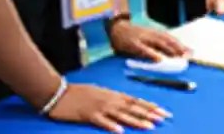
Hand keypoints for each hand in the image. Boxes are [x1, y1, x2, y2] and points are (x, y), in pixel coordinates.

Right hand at [46, 83, 169, 132]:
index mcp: (113, 95)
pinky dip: (111, 126)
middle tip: (163, 119)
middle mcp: (110, 100)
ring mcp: (100, 107)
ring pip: (122, 115)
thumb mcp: (100, 93)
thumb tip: (128, 105)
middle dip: (149, 114)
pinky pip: (102, 122)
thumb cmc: (79, 93)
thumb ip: (114, 99)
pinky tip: (120, 131)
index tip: (163, 112)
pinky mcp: (88, 115)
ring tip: (149, 126)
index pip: (136, 101)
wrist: (59, 92)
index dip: (151, 107)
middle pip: (133, 108)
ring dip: (136, 120)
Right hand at [107, 19, 189, 61]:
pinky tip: (159, 59)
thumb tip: (168, 54)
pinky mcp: (133, 44)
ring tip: (179, 57)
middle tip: (189, 55)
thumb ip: (156, 45)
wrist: (116, 28)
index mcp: (154, 33)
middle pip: (168, 41)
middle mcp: (151, 34)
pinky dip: (152, 54)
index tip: (191, 52)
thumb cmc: (132, 35)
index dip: (181, 45)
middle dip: (179, 48)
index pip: (171, 39)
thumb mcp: (146, 38)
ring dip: (170, 50)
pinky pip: (144, 50)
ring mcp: (142, 38)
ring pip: (159, 44)